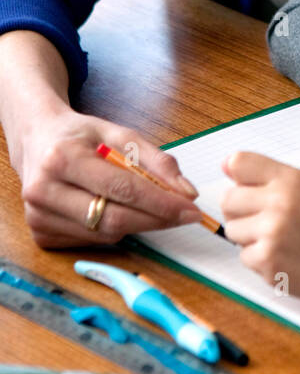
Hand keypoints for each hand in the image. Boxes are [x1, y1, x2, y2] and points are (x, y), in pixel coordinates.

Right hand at [15, 109, 203, 248]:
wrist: (35, 140)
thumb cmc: (79, 136)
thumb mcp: (117, 133)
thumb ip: (155, 160)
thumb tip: (186, 192)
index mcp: (62, 158)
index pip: (121, 189)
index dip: (160, 202)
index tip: (190, 208)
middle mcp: (43, 190)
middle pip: (112, 219)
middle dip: (156, 219)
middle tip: (184, 215)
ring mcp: (38, 217)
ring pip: (105, 234)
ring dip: (136, 223)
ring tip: (146, 204)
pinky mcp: (40, 235)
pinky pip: (92, 241)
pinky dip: (111, 229)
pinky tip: (111, 208)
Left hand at [220, 152, 299, 310]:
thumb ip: (265, 175)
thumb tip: (225, 165)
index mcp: (290, 179)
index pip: (239, 163)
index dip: (238, 178)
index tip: (247, 188)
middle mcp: (281, 201)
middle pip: (227, 200)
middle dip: (241, 212)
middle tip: (266, 220)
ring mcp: (273, 232)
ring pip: (231, 230)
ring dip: (248, 238)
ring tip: (276, 239)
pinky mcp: (267, 260)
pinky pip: (242, 256)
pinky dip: (258, 259)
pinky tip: (281, 256)